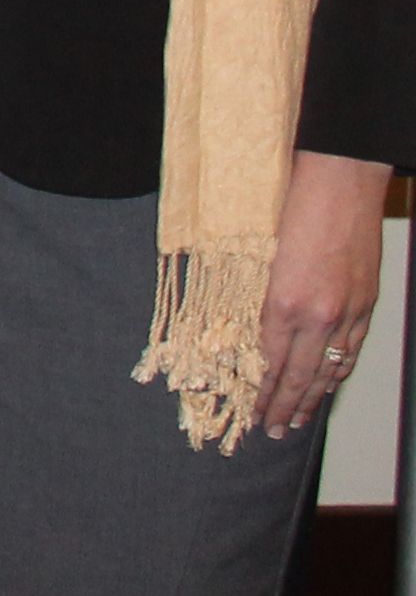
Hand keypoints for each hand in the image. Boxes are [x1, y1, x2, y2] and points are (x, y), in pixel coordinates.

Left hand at [258, 149, 388, 437]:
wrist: (340, 183)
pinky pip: (351, 349)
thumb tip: (249, 328)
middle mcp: (317, 315)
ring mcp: (347, 312)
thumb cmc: (290, 208)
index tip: (250, 411)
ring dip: (312, 398)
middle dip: (284, 407)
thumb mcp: (258, 255)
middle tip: (273, 431)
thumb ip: (257, 296)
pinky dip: (338, 372)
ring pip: (328, 368)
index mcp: (282, 302)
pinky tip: (329, 385)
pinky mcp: (366, 304)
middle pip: (298, 375)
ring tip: (299, 421)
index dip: (259, 390)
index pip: (267, 361)